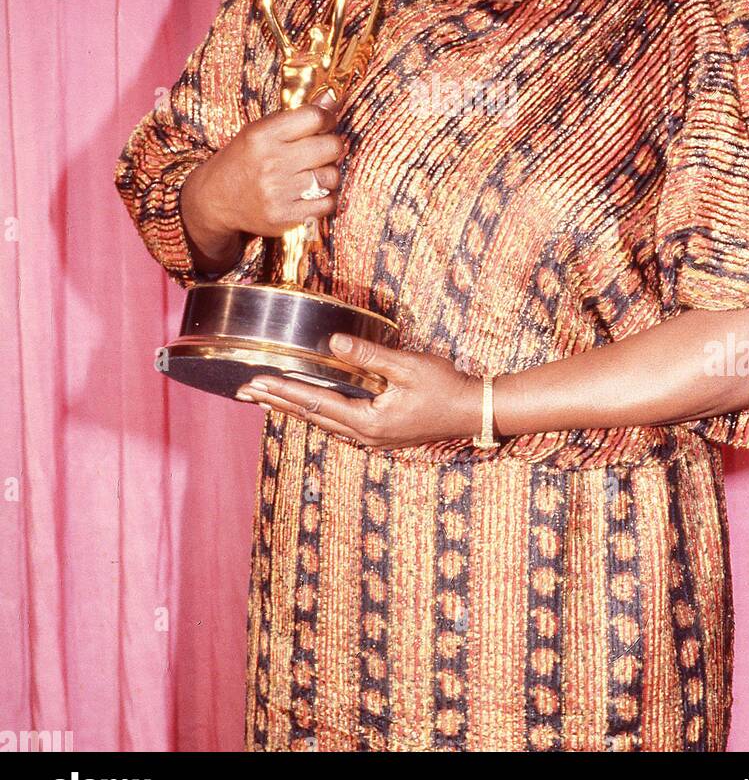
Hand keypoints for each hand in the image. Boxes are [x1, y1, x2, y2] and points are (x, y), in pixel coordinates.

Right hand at [181, 91, 344, 263]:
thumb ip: (298, 116)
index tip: (325, 124)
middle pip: (330, 147)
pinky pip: (327, 204)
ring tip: (312, 174)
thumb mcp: (261, 130)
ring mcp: (277, 192)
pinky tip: (310, 194)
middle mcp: (271, 162)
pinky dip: (325, 198)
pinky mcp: (284, 217)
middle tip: (321, 151)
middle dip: (332, 147)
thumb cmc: (244, 160)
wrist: (215, 200)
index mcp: (263, 135)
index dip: (328, 119)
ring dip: (328, 175)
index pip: (315, 117)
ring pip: (332, 177)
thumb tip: (333, 98)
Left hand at [235, 334, 484, 448]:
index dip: (283, 390)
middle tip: (245, 392)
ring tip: (265, 399)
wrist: (472, 410)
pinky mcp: (379, 433)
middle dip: (277, 402)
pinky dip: (314, 411)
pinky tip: (306, 406)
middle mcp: (365, 434)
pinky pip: (336, 422)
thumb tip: (334, 342)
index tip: (257, 380)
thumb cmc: (445, 386)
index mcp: (369, 420)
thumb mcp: (408, 366)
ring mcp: (372, 437)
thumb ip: (369, 355)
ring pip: (322, 421)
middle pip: (311, 416)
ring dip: (292, 408)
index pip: (315, 402)